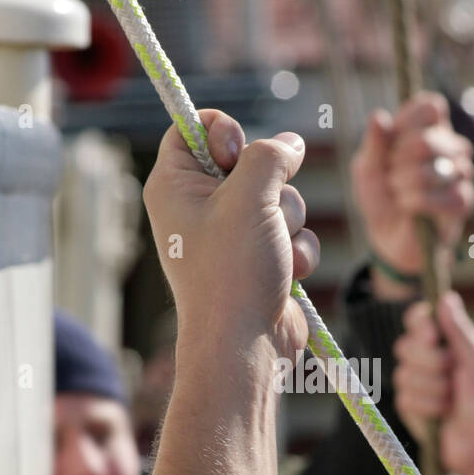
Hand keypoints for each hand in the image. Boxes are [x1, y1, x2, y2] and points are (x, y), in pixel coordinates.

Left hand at [143, 111, 319, 361]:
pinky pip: (293, 233)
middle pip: (250, 162)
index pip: (193, 129)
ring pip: (280, 198)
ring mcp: (233, 235)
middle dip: (272, 186)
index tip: (236, 153)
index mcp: (175, 185)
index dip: (223, 132)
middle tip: (259, 212)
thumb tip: (290, 145)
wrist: (246, 346)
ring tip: (274, 252)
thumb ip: (270, 156)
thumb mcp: (250, 196)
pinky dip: (298, 251)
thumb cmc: (233, 270)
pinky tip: (288, 274)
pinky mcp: (262, 259)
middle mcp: (200, 207)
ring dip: (289, 222)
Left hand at [351, 92, 473, 283]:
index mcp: (430, 129)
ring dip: (404, 186)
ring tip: (398, 195)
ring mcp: (461, 173)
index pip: (432, 107)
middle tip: (390, 177)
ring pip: (433, 170)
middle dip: (398, 163)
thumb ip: (374, 143)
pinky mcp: (464, 202)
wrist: (388, 239)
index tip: (390, 144)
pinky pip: (444, 197)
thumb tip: (379, 116)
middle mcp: (451, 146)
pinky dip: (418, 204)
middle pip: (427, 140)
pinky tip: (410, 209)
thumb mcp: (367, 168)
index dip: (407, 123)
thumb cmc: (380, 197)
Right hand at [394, 293, 473, 474]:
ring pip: (403, 373)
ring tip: (453, 401)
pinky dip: (427, 407)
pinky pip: (404, 398)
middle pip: (405, 344)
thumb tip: (446, 297)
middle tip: (452, 373)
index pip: (419, 319)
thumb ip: (461, 332)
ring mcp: (417, 384)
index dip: (420, 324)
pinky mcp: (409, 407)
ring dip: (433, 389)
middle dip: (430, 361)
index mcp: (448, 343)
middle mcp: (429, 360)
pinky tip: (442, 416)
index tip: (432, 335)